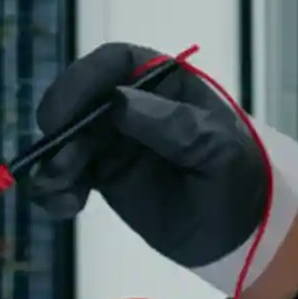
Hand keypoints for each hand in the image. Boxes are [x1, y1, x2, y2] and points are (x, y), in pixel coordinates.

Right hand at [30, 42, 297, 295]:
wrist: (243, 234)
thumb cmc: (240, 182)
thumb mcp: (218, 152)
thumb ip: (173, 126)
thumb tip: (118, 101)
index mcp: (166, 85)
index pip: (115, 64)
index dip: (82, 81)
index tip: (61, 113)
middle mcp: (134, 105)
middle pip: (80, 102)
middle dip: (61, 131)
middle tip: (58, 164)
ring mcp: (116, 140)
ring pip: (67, 139)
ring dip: (54, 164)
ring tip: (63, 195)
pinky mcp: (105, 175)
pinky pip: (68, 174)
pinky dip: (56, 189)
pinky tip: (65, 207)